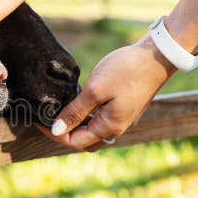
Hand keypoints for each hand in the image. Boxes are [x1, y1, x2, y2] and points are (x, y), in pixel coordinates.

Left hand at [40, 37, 176, 150]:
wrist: (158, 55)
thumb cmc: (127, 70)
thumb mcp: (95, 90)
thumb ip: (75, 112)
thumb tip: (57, 130)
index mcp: (108, 128)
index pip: (74, 142)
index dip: (54, 134)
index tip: (39, 119)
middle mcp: (116, 128)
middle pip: (83, 140)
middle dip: (63, 133)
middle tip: (46, 117)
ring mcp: (122, 119)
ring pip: (92, 130)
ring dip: (75, 124)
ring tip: (58, 109)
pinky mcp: (124, 108)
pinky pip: (100, 120)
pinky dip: (86, 116)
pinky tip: (77, 102)